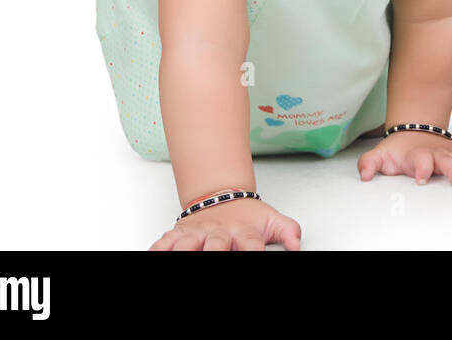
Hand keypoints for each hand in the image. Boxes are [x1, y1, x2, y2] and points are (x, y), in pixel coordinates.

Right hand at [149, 197, 301, 250]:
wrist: (221, 194)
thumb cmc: (246, 215)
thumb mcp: (271, 220)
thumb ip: (288, 231)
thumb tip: (297, 244)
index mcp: (243, 231)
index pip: (250, 244)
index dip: (252, 252)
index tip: (254, 255)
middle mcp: (219, 232)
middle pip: (216, 246)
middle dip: (214, 253)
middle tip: (215, 256)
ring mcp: (198, 232)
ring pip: (187, 243)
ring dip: (184, 250)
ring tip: (183, 255)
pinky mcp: (179, 233)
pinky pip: (164, 241)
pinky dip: (158, 248)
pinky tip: (154, 253)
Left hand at [357, 131, 451, 185]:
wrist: (414, 132)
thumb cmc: (399, 150)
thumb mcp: (380, 156)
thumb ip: (370, 165)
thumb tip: (364, 175)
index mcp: (419, 155)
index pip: (421, 161)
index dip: (421, 169)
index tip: (420, 179)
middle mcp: (439, 153)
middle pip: (448, 161)